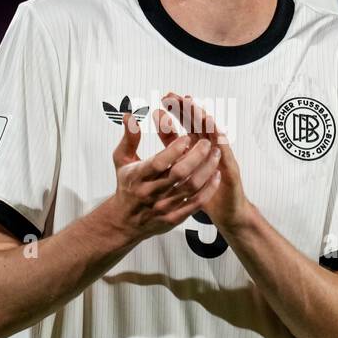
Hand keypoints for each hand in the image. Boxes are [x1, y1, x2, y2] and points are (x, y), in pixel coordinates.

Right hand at [107, 105, 221, 241]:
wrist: (123, 221)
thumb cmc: (126, 185)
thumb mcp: (122, 160)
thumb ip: (130, 137)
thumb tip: (130, 115)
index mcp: (138, 176)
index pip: (160, 162)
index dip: (175, 148)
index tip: (187, 137)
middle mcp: (150, 193)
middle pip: (179, 173)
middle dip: (197, 156)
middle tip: (207, 143)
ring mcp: (163, 207)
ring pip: (191, 187)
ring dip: (207, 169)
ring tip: (216, 155)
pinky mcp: (173, 219)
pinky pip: (196, 204)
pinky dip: (208, 189)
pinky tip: (215, 175)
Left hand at [159, 92, 248, 232]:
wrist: (226, 212)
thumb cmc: (204, 190)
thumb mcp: (182, 167)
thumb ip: (170, 146)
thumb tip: (158, 124)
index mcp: (198, 146)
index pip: (187, 123)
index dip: (178, 110)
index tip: (166, 97)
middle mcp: (211, 147)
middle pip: (199, 122)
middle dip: (188, 108)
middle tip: (175, 96)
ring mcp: (222, 156)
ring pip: (213, 133)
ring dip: (203, 119)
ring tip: (193, 106)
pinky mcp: (230, 169)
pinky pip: (225, 152)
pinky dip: (220, 140)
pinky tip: (214, 131)